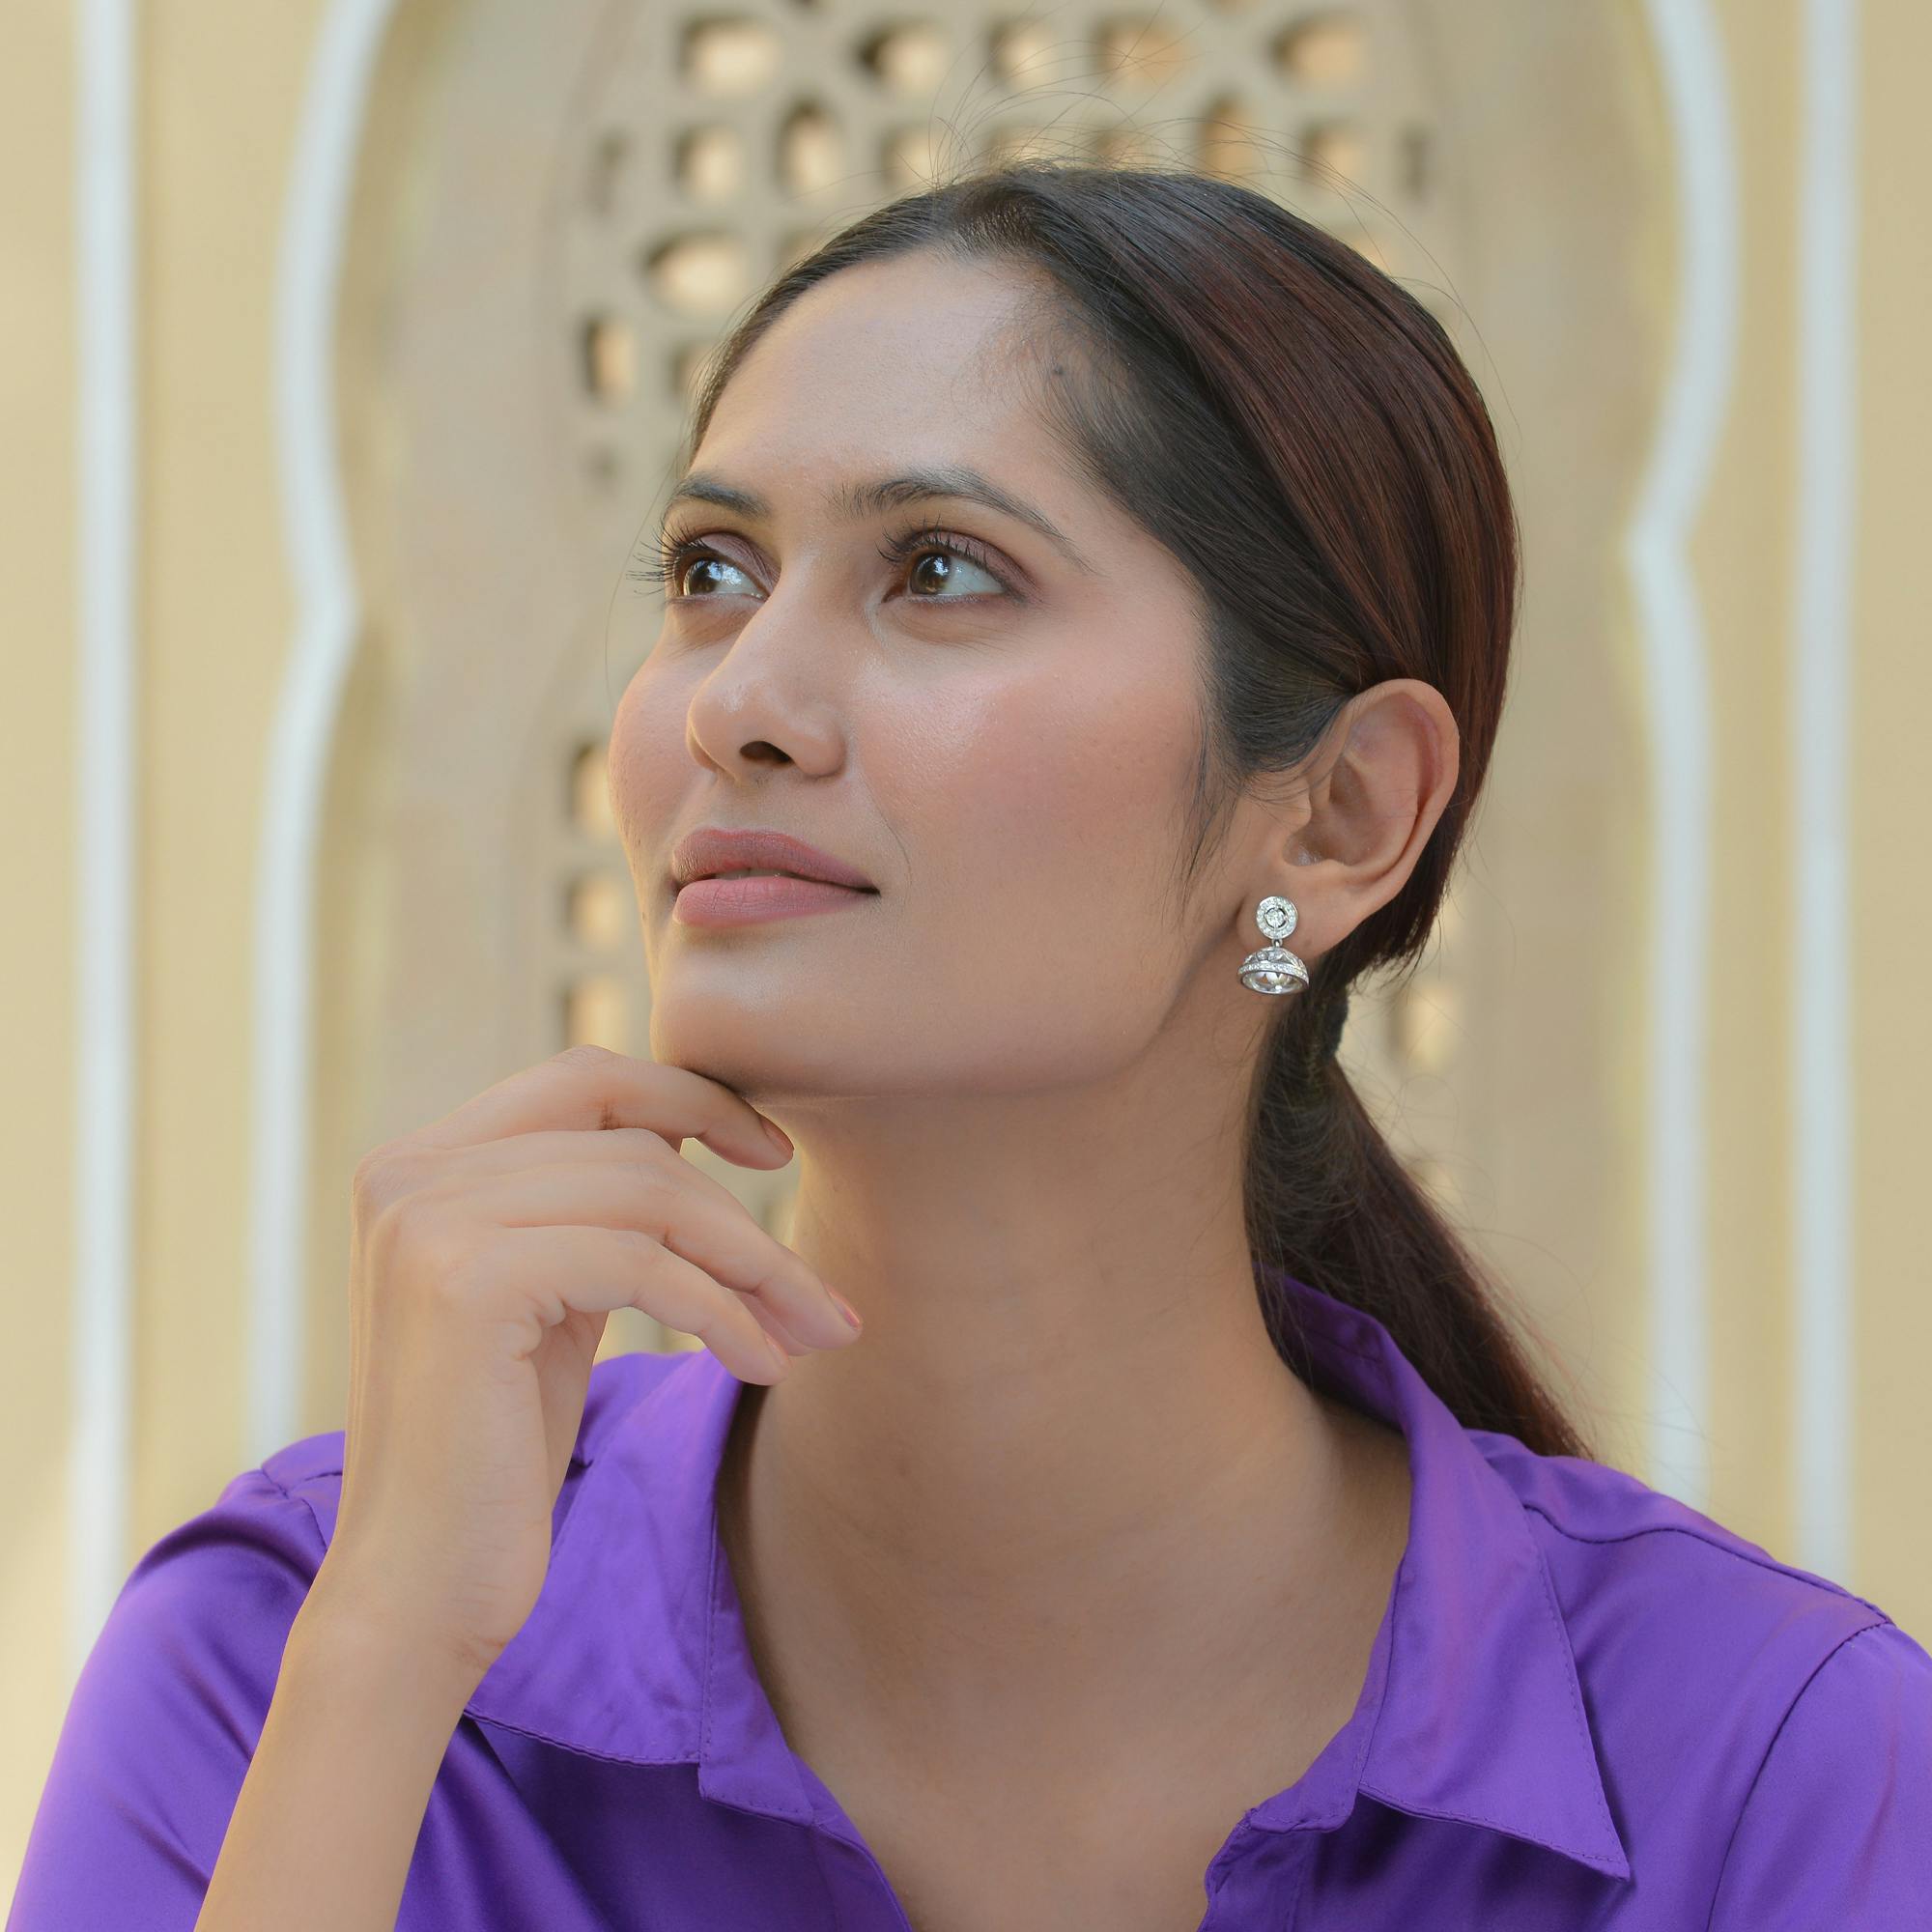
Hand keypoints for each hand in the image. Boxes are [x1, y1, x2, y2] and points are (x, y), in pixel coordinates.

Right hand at [307, 1044, 858, 1682]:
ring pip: (649, 1195)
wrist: (416, 1592)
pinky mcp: (464, 1280)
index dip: (692, 1099)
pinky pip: (641, 1262)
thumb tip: (712, 1134)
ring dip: (753, 1266)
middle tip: (823, 1299)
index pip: (585, 1078)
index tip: (775, 1153)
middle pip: (632, 1142)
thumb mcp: (551, 1299)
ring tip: (812, 1334)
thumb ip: (593, 1210)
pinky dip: (722, 1309)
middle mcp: (411, 1173)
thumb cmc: (496, 1454)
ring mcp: (428, 1220)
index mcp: (422, 1164)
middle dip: (743, 1214)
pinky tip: (762, 1364)